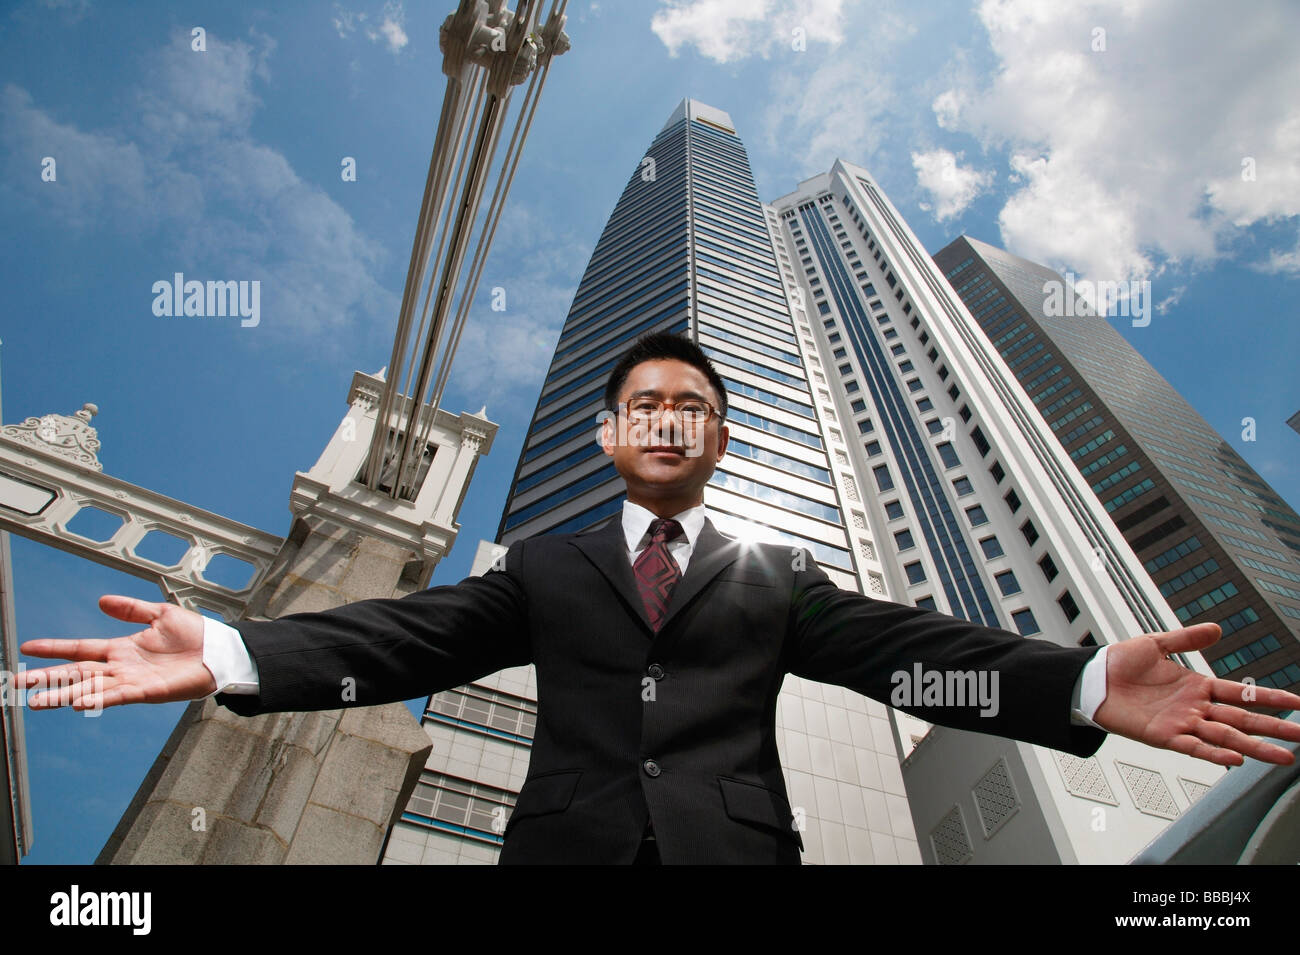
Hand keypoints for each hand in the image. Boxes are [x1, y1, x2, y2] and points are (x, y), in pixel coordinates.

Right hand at [18, 595, 215, 710]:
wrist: (221, 652)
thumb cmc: (196, 636)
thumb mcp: (160, 615)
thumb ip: (131, 610)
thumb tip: (102, 601)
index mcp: (122, 649)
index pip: (80, 648)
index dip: (54, 648)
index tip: (27, 648)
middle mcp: (122, 667)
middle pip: (76, 672)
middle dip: (46, 678)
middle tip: (17, 683)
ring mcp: (132, 680)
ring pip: (90, 688)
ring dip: (63, 694)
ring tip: (37, 701)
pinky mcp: (148, 691)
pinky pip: (117, 695)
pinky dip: (97, 698)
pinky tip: (77, 702)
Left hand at [1093, 622, 1299, 765]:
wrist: (1091, 679)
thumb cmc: (1119, 664)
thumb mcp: (1157, 645)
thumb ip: (1187, 639)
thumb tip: (1216, 628)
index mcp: (1197, 686)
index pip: (1241, 694)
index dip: (1268, 698)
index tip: (1297, 704)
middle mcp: (1194, 708)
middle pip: (1242, 720)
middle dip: (1273, 729)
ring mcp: (1181, 723)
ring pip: (1225, 738)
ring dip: (1254, 747)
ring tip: (1283, 757)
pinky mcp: (1163, 736)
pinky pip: (1194, 748)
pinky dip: (1214, 754)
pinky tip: (1236, 760)